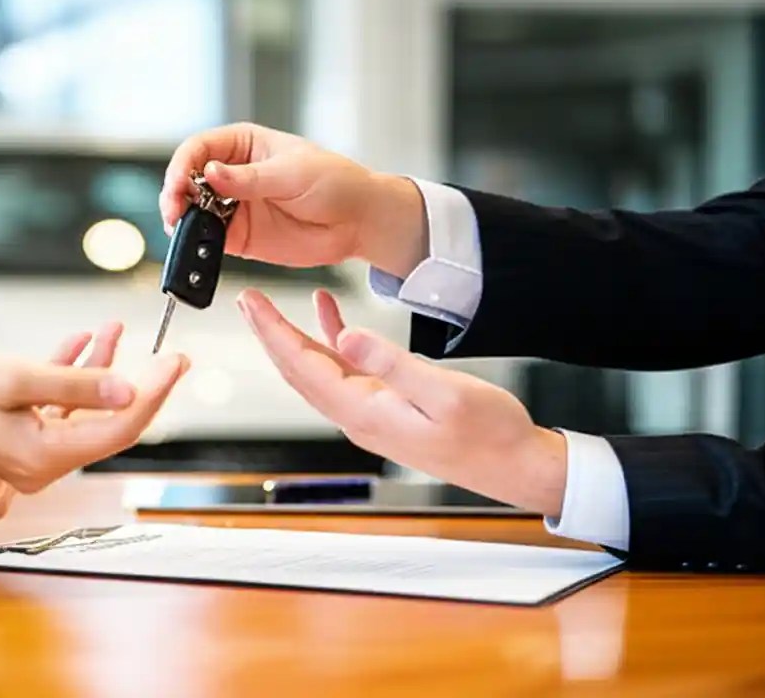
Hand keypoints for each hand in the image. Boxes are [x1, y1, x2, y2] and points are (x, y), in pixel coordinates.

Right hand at [0, 324, 187, 494]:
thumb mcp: (16, 379)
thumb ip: (75, 385)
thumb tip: (129, 391)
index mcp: (45, 457)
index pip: (120, 428)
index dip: (154, 394)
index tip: (176, 362)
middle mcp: (44, 463)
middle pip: (109, 422)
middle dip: (139, 383)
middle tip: (171, 354)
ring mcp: (34, 452)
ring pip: (86, 409)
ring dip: (103, 368)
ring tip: (117, 328)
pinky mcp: (22, 435)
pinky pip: (60, 406)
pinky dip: (74, 374)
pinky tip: (84, 341)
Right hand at [160, 122, 427, 276]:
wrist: (358, 222)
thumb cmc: (335, 183)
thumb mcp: (291, 173)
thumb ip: (249, 178)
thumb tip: (211, 174)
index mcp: (243, 145)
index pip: (200, 148)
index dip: (183, 165)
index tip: (180, 183)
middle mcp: (233, 174)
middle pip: (188, 180)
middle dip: (176, 194)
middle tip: (174, 211)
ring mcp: (233, 206)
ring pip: (193, 211)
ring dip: (183, 221)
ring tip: (182, 230)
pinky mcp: (238, 237)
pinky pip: (209, 240)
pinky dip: (198, 245)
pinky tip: (197, 247)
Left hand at [235, 288, 567, 516]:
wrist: (516, 466)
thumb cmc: (491, 434)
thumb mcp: (446, 392)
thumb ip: (392, 364)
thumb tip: (347, 338)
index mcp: (365, 412)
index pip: (302, 367)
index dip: (272, 332)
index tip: (251, 303)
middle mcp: (359, 417)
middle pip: (299, 370)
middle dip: (271, 333)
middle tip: (248, 299)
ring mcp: (370, 414)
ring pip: (319, 370)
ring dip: (296, 336)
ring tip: (274, 305)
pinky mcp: (386, 408)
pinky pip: (346, 372)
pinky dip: (334, 342)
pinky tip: (332, 319)